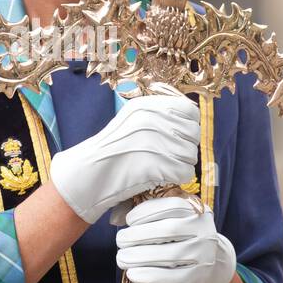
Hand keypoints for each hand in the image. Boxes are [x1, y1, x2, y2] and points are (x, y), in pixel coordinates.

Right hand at [49, 85, 198, 223]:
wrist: (90, 175)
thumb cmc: (111, 150)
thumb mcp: (131, 119)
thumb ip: (158, 115)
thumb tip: (188, 121)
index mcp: (147, 105)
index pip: (190, 110)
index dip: (189, 125)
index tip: (179, 136)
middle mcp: (154, 119)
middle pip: (193, 134)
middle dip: (185, 147)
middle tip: (170, 156)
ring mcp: (156, 142)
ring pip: (191, 155)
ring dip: (181, 164)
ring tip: (163, 167)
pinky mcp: (158, 165)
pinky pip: (185, 172)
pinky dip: (177, 178)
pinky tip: (162, 177)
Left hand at [115, 196, 235, 282]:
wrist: (203, 265)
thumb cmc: (177, 237)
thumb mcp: (168, 219)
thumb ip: (144, 213)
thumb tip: (115, 218)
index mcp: (197, 211)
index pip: (173, 206)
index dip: (146, 211)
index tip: (129, 220)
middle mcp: (204, 231)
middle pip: (169, 231)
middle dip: (138, 235)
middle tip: (120, 240)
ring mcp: (203, 256)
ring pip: (170, 255)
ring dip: (140, 257)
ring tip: (121, 258)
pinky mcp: (196, 278)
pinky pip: (172, 278)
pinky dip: (149, 276)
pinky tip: (132, 273)